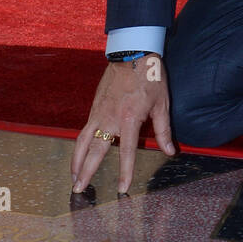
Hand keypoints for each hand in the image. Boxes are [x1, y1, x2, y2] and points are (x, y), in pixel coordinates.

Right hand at [70, 56, 175, 195]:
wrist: (132, 52)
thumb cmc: (150, 76)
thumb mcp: (162, 103)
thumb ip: (164, 130)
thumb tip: (169, 151)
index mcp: (129, 118)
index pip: (126, 152)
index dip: (124, 172)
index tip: (121, 189)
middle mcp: (110, 117)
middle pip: (95, 151)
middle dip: (85, 172)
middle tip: (78, 189)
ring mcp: (99, 112)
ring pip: (82, 141)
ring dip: (76, 160)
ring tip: (73, 176)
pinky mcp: (94, 106)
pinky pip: (84, 128)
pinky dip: (79, 144)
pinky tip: (79, 153)